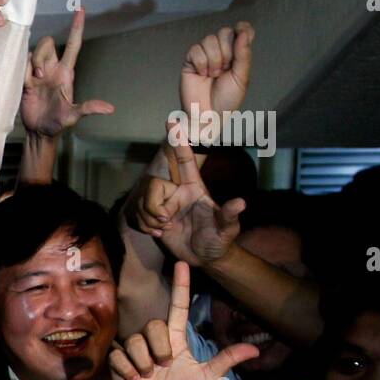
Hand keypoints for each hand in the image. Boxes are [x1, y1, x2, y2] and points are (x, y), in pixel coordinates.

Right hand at [20, 8, 113, 137]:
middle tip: (40, 76)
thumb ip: (88, 109)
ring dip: (32, 62)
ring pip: (34, 51)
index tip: (80, 10)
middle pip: (48, 44)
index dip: (76, 27)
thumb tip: (110, 109)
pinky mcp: (25, 79)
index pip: (73, 45)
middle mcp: (53, 69)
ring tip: (33, 81)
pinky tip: (25, 82)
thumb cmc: (57, 124)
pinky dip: (23, 69)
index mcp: (66, 73)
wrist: (38, 131)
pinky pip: (22, 63)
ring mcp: (38, 73)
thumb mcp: (73, 117)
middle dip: (42, 54)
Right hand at [109, 261, 258, 379]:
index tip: (183, 263)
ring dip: (143, 361)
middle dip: (159, 347)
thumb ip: (225, 361)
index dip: (181, 286)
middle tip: (163, 367)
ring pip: (134, 340)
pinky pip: (119, 356)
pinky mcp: (118, 364)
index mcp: (177, 341)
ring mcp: (135, 352)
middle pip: (154, 324)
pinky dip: (128, 370)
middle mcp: (155, 342)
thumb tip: (255, 350)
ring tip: (148, 376)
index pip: (178, 307)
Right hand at [139, 134, 246, 264]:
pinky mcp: (153, 217)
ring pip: (144, 200)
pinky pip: (138, 214)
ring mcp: (164, 204)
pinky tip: (157, 233)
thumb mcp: (227, 230)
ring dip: (150, 217)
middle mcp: (177, 192)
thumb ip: (230, 216)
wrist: (204, 258)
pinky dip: (145, 225)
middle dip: (155, 205)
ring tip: (164, 229)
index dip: (178, 142)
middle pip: (155, 185)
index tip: (172, 122)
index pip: (185, 161)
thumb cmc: (219, 240)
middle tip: (167, 222)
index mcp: (194, 188)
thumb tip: (241, 203)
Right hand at [180, 22, 253, 136]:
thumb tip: (243, 33)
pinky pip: (196, 50)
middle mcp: (221, 51)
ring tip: (213, 74)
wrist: (208, 114)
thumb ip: (243, 55)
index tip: (242, 31)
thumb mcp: (241, 77)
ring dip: (214, 59)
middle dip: (227, 50)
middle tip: (225, 68)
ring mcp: (205, 55)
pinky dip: (201, 63)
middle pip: (224, 32)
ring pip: (209, 39)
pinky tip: (202, 74)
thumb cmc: (227, 99)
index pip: (241, 32)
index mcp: (237, 54)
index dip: (242, 28)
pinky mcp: (190, 61)